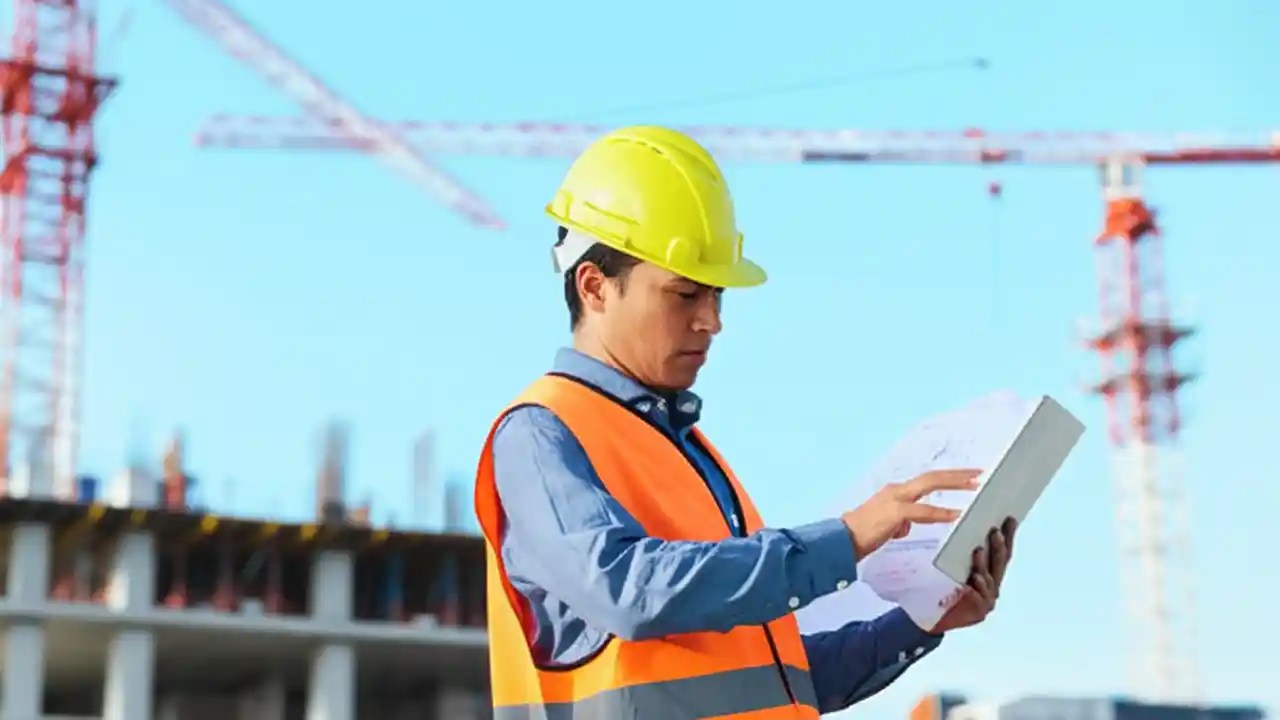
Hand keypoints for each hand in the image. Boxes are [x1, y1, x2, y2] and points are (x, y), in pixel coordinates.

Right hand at [841, 469, 980, 558]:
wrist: (842, 540)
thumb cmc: (862, 535)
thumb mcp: (886, 525)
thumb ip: (898, 522)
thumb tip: (907, 525)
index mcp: (896, 492)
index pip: (927, 480)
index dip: (948, 477)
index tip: (968, 476)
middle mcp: (897, 490)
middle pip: (932, 476)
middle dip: (957, 474)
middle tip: (980, 474)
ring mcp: (895, 499)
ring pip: (929, 484)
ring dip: (954, 484)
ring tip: (976, 486)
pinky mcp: (894, 512)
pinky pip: (923, 511)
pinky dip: (941, 512)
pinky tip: (957, 515)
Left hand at [931, 517, 1016, 633]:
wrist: (931, 618)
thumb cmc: (943, 589)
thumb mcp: (954, 566)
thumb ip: (964, 551)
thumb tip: (967, 525)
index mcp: (989, 572)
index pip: (1001, 551)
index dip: (1008, 535)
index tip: (1010, 518)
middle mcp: (992, 586)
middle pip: (999, 563)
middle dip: (998, 546)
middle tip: (995, 530)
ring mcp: (987, 600)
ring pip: (989, 578)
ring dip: (984, 563)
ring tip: (979, 549)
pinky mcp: (978, 612)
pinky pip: (980, 597)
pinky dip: (978, 586)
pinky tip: (976, 577)